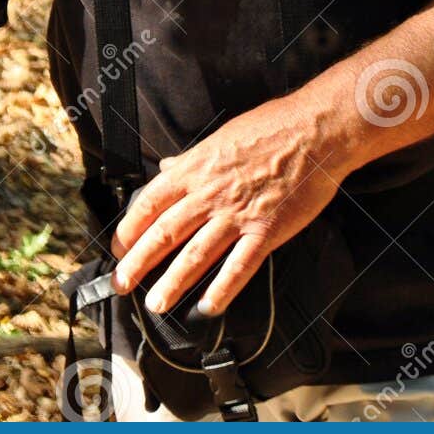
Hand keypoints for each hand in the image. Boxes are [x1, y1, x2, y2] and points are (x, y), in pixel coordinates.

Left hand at [108, 93, 349, 316]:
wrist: (314, 131)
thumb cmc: (271, 127)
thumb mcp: (221, 136)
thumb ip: (192, 158)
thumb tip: (168, 166)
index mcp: (197, 167)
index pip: (151, 201)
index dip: (130, 227)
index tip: (119, 246)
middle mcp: (210, 192)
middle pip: (165, 233)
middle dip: (138, 262)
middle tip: (121, 284)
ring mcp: (237, 213)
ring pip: (196, 255)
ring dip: (172, 283)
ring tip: (156, 304)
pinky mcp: (266, 230)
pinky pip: (239, 266)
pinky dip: (222, 289)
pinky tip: (209, 306)